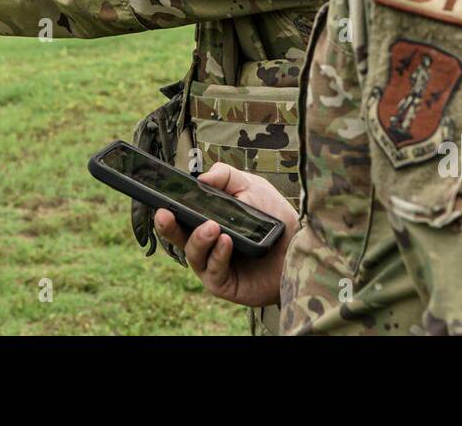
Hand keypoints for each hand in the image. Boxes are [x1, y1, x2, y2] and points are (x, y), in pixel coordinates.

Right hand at [154, 163, 297, 307]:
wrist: (300, 248)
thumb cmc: (275, 219)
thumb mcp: (252, 187)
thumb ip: (228, 177)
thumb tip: (202, 178)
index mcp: (207, 220)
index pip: (181, 216)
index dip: (169, 209)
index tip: (160, 199)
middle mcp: (206, 244)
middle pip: (178, 237)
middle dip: (168, 226)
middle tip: (164, 214)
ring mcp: (213, 265)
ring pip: (194, 254)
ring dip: (199, 239)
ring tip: (212, 227)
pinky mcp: (224, 284)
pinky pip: (214, 270)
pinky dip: (218, 255)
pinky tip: (226, 242)